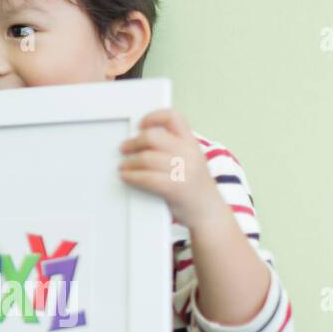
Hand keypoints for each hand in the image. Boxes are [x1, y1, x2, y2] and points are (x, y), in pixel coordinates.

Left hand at [118, 109, 222, 228]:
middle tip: (124, 148)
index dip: (153, 117)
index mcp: (192, 143)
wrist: (209, 213)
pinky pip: (146, 177)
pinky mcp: (175, 187)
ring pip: (146, 157)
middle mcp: (190, 153)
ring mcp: (184, 170)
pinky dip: (131, 176)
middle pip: (152, 136)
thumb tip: (141, 139)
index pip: (173, 117)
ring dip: (129, 162)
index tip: (140, 125)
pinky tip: (126, 176)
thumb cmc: (194, 187)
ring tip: (123, 166)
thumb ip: (174, 148)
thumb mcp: (191, 160)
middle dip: (133, 142)